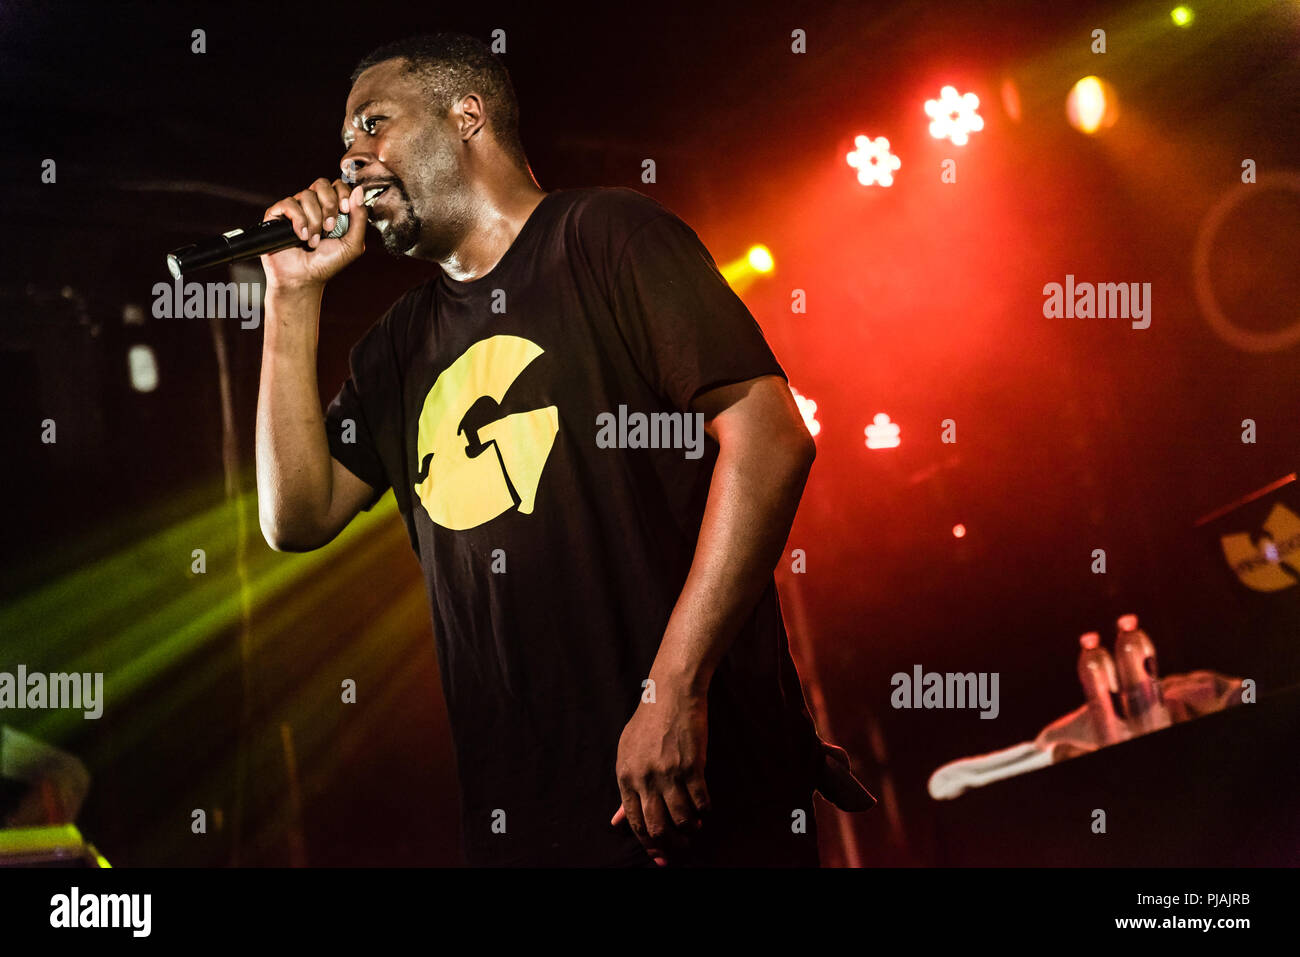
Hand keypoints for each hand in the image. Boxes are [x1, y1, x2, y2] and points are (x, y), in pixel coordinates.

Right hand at [260, 177, 366, 291]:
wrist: (303, 279)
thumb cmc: (327, 263)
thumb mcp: (353, 244)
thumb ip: (360, 218)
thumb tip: (359, 190)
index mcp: (331, 209)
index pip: (338, 185)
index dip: (342, 193)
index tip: (345, 210)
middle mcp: (313, 205)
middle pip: (321, 184)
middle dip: (329, 205)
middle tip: (330, 228)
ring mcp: (295, 208)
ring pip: (306, 195)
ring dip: (314, 221)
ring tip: (313, 241)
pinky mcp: (277, 214)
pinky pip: (289, 204)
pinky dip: (298, 221)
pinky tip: (301, 236)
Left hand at [610, 683, 710, 865]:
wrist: (671, 694)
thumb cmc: (648, 723)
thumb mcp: (627, 753)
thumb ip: (626, 789)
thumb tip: (617, 820)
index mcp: (626, 776)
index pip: (635, 822)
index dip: (649, 844)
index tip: (660, 856)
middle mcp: (645, 778)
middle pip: (657, 827)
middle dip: (671, 843)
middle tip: (681, 845)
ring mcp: (668, 773)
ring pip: (681, 819)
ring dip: (690, 828)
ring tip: (694, 826)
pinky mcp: (692, 766)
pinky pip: (701, 801)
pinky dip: (704, 810)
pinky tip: (704, 808)